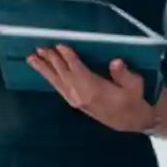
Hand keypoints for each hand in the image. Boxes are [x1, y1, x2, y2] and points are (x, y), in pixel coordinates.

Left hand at [27, 45, 156, 132]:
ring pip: (57, 82)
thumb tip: (116, 63)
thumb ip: (124, 75)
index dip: (68, 58)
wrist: (131, 121)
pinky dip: (51, 78)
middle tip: (40, 47)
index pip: (78, 71)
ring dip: (44, 69)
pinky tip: (44, 71)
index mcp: (95, 91)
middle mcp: (81, 96)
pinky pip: (59, 88)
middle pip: (63, 75)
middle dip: (51, 60)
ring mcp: (76, 100)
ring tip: (32, 58)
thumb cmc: (133, 100)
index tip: (59, 45)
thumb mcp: (135, 86)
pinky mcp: (75, 103)